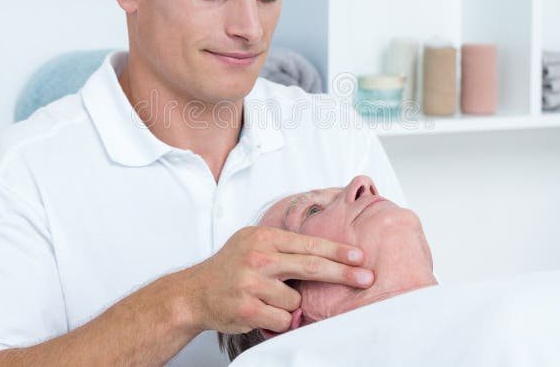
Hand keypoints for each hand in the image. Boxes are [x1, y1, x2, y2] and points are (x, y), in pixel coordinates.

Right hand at [184, 226, 373, 334]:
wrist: (194, 293)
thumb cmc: (229, 268)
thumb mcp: (253, 243)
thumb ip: (283, 246)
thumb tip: (325, 254)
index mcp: (263, 238)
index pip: (308, 244)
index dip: (337, 251)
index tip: (359, 257)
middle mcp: (258, 257)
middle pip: (311, 266)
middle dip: (343, 272)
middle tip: (366, 277)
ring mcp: (251, 283)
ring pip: (295, 300)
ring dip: (290, 305)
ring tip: (267, 299)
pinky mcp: (247, 308)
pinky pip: (281, 319)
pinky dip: (278, 320)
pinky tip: (261, 311)